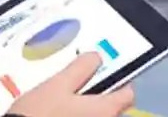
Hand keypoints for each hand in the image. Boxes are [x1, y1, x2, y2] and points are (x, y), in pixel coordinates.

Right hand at [7, 53, 135, 116]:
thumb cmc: (39, 114)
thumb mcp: (58, 84)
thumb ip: (81, 69)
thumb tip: (97, 57)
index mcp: (105, 110)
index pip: (128, 93)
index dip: (118, 80)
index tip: (104, 73)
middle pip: (114, 107)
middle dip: (101, 95)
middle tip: (77, 86)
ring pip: (99, 116)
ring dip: (87, 107)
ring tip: (63, 101)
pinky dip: (78, 116)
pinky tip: (59, 113)